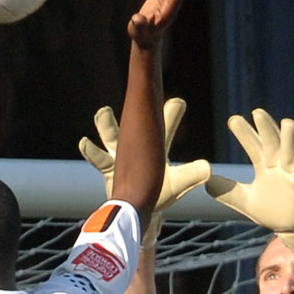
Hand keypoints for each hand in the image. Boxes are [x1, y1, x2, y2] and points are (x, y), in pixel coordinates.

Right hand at [80, 99, 211, 243]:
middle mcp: (137, 141)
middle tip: (139, 85)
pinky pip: (99, 158)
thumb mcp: (178, 184)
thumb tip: (208, 169)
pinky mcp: (108, 168)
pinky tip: (84, 142)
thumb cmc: (159, 193)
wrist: (137, 207)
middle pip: (136, 119)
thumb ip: (192, 175)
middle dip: (137, 104)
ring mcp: (120, 152)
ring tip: (102, 112)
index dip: (173, 110)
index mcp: (158, 141)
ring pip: (111, 134)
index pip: (169, 121)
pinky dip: (91, 151)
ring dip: (106, 124)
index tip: (176, 95)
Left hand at [206, 109, 293, 259]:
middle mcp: (279, 165)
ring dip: (290, 138)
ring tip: (287, 122)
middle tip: (257, 112)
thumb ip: (227, 192)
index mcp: (265, 166)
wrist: (289, 228)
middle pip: (272, 143)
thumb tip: (205, 182)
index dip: (245, 133)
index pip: (254, 145)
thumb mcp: (244, 201)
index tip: (234, 120)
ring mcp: (292, 173)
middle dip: (265, 128)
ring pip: (291, 151)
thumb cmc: (269, 211)